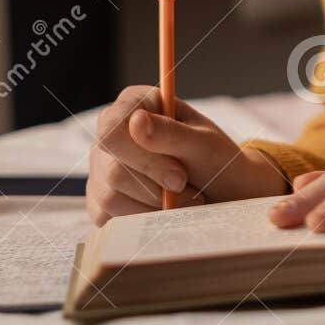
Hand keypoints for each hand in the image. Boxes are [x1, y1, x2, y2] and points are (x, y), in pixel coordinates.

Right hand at [85, 85, 286, 225]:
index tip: (179, 175)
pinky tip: (164, 210)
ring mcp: (101, 169)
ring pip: (112, 198)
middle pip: (113, 169)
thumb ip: (171, 133)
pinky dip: (145, 220)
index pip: (112, 128)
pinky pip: (111, 219)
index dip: (143, 157)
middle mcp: (110, 134)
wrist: (224, 194)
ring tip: (183, 198)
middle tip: (188, 188)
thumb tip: (136, 121)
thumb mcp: (204, 144)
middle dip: (158, 187)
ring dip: (156, 206)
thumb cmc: (215, 161)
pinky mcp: (100, 202)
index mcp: (135, 104)